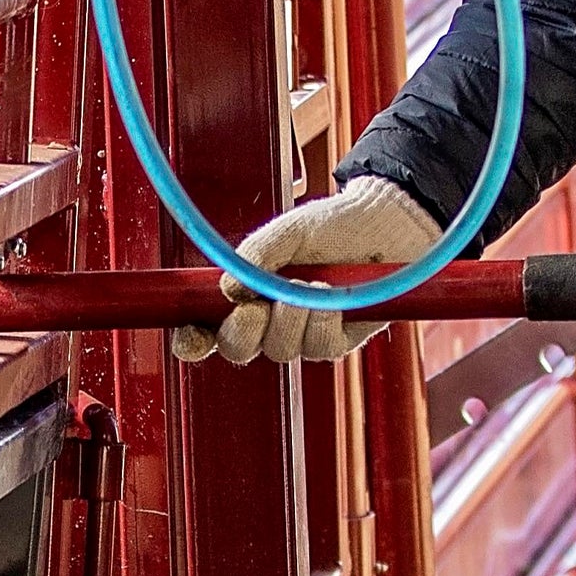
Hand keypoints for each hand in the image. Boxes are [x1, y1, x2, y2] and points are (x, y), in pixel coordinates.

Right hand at [177, 177, 445, 364]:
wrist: (384, 226)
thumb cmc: (333, 227)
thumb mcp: (285, 233)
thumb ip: (254, 256)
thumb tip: (227, 288)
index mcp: (244, 298)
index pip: (206, 330)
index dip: (192, 339)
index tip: (191, 335)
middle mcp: (268, 323)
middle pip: (237, 349)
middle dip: (242, 331)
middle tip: (255, 308)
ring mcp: (301, 335)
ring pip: (279, 349)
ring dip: (289, 318)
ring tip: (306, 283)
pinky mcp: (335, 342)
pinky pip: (317, 347)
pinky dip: (319, 321)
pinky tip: (326, 295)